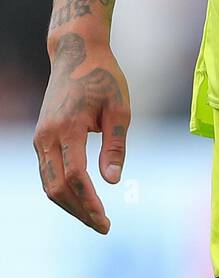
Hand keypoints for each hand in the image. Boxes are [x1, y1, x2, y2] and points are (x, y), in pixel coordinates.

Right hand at [34, 31, 129, 232]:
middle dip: (79, 211)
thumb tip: (112, 181)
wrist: (75, 52)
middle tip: (103, 226)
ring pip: (48, 184)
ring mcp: (40, 137)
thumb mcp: (119, 107)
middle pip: (57, 188)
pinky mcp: (41, 137)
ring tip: (94, 218)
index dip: (90, 202)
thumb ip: (115, 144)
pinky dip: (62, 190)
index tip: (106, 220)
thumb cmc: (103, 76)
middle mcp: (47, 135)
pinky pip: (48, 173)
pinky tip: (82, 198)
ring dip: (70, 205)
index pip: (76, 176)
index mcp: (68, 126)